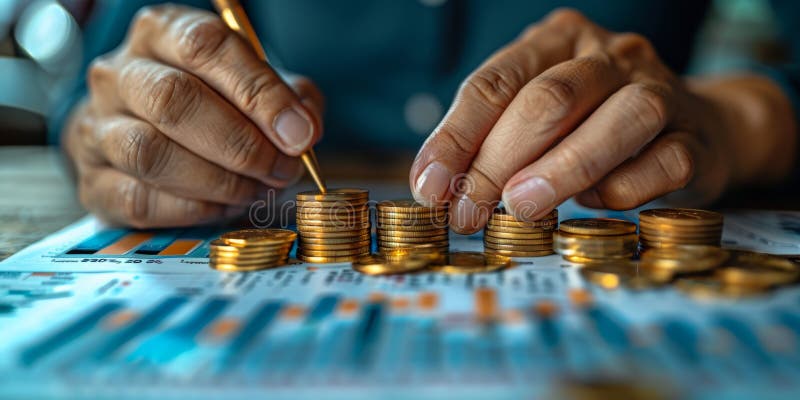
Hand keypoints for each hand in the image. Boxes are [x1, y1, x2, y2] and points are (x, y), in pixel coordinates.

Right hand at [64, 5, 323, 227]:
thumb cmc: (212, 103)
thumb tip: (304, 131)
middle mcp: (118, 73)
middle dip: (240, 143)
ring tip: (256, 188)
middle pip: (172, 99)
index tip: (298, 133)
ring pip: (151, 152)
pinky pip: (140, 199)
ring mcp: (97, 127)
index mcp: (161, 33)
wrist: (144, 131)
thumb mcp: (258, 86)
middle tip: (281, 169)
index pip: (205, 47)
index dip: (258, 92)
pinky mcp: (92, 179)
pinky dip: (193, 209)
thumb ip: (290, 99)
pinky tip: (224, 205)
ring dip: (218, 180)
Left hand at [410, 9, 795, 232]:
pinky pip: (663, 163)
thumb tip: (439, 189)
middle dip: (499, 162)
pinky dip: (623, 190)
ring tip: (522, 207)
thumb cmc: (593, 124)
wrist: (696, 127)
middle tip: (470, 213)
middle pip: (549, 99)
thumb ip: (491, 141)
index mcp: (557, 40)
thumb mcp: (536, 118)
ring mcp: (661, 90)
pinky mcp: (695, 139)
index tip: (429, 187)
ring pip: (620, 119)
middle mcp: (611, 54)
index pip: (495, 83)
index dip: (456, 138)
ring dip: (562, 169)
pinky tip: (596, 203)